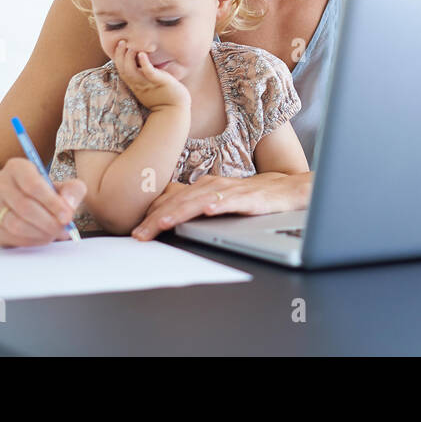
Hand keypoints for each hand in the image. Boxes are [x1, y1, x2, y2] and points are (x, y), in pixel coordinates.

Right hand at [0, 157, 86, 247]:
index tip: (67, 216)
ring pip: (15, 224)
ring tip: (55, 234)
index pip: (33, 185)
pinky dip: (29, 241)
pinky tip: (42, 238)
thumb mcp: (64, 185)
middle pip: (24, 206)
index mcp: (17, 167)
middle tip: (63, 229)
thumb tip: (68, 206)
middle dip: (48, 222)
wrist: (20, 198)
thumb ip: (73, 191)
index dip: (52, 203)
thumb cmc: (46, 192)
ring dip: (39, 233)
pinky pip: (9, 237)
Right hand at [112, 40, 190, 110]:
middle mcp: (139, 84)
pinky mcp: (159, 82)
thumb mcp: (150, 86)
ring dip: (129, 58)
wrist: (175, 111)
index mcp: (136, 85)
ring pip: (132, 71)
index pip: (122, 70)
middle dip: (120, 55)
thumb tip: (142, 64)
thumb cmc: (165, 97)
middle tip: (122, 42)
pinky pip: (149, 72)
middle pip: (123, 70)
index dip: (118, 58)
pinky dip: (144, 63)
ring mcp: (148, 84)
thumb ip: (145, 76)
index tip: (119, 46)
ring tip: (130, 46)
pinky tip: (142, 54)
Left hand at [131, 172, 312, 239]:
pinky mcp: (250, 197)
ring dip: (180, 212)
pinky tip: (209, 211)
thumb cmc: (249, 197)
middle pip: (180, 202)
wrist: (285, 191)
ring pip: (200, 201)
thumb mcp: (218, 201)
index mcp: (202, 187)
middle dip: (157, 219)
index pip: (172, 201)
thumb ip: (196, 207)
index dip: (151, 216)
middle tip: (140, 235)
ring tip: (163, 223)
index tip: (136, 233)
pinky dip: (219, 205)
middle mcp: (213, 186)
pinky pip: (232, 201)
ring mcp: (230, 191)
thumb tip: (167, 221)